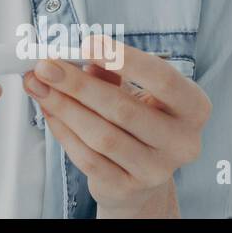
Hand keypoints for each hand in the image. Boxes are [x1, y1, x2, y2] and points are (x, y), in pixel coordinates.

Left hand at [21, 34, 210, 217]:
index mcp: (193, 107)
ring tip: (38, 86)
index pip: (163, 78)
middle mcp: (182, 142)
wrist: (140, 176)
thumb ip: (108, 74)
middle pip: (124, 109)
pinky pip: (88, 158)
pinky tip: (50, 112)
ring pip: (102, 136)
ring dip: (63, 107)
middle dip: (77, 84)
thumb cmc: (138, 122)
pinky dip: (64, 132)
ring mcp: (157, 170)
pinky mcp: (127, 188)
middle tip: (46, 67)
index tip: (87, 44)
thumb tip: (71, 59)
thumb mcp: (135, 92)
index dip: (124, 59)